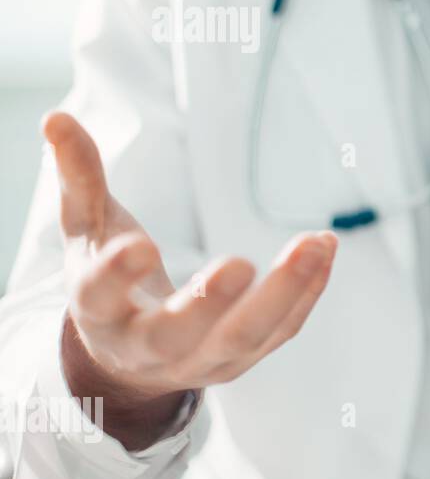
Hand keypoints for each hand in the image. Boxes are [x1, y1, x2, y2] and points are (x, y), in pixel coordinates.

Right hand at [43, 111, 337, 448]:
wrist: (132, 356)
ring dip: (284, 293)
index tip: (139, 245)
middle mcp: (147, 348)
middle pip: (178, 335)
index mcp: (100, 313)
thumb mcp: (88, 233)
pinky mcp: (244, 358)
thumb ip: (79, 178)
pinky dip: (306, 292)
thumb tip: (56, 117)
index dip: (116, 275)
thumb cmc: (110, 281)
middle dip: (210, 303)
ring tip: (314, 244)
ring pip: (243, 337)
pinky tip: (324, 249)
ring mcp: (200, 361)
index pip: (100, 298)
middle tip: (240, 263)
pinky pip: (281, 330)